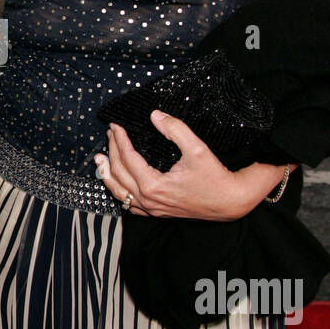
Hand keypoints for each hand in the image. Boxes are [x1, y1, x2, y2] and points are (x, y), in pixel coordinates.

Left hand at [93, 111, 282, 221]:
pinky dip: (120, 192)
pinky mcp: (158, 212)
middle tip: (110, 134)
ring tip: (99, 160)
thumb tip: (155, 116)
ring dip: (108, 175)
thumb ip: (175, 129)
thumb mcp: (196, 149)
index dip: (120, 139)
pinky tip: (117, 183)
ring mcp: (152, 209)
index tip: (116, 125)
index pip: (127, 158)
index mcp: (153, 185)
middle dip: (111, 151)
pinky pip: (131, 205)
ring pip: (120, 193)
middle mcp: (149, 200)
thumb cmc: (215, 177)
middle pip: (119, 174)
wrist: (230, 201)